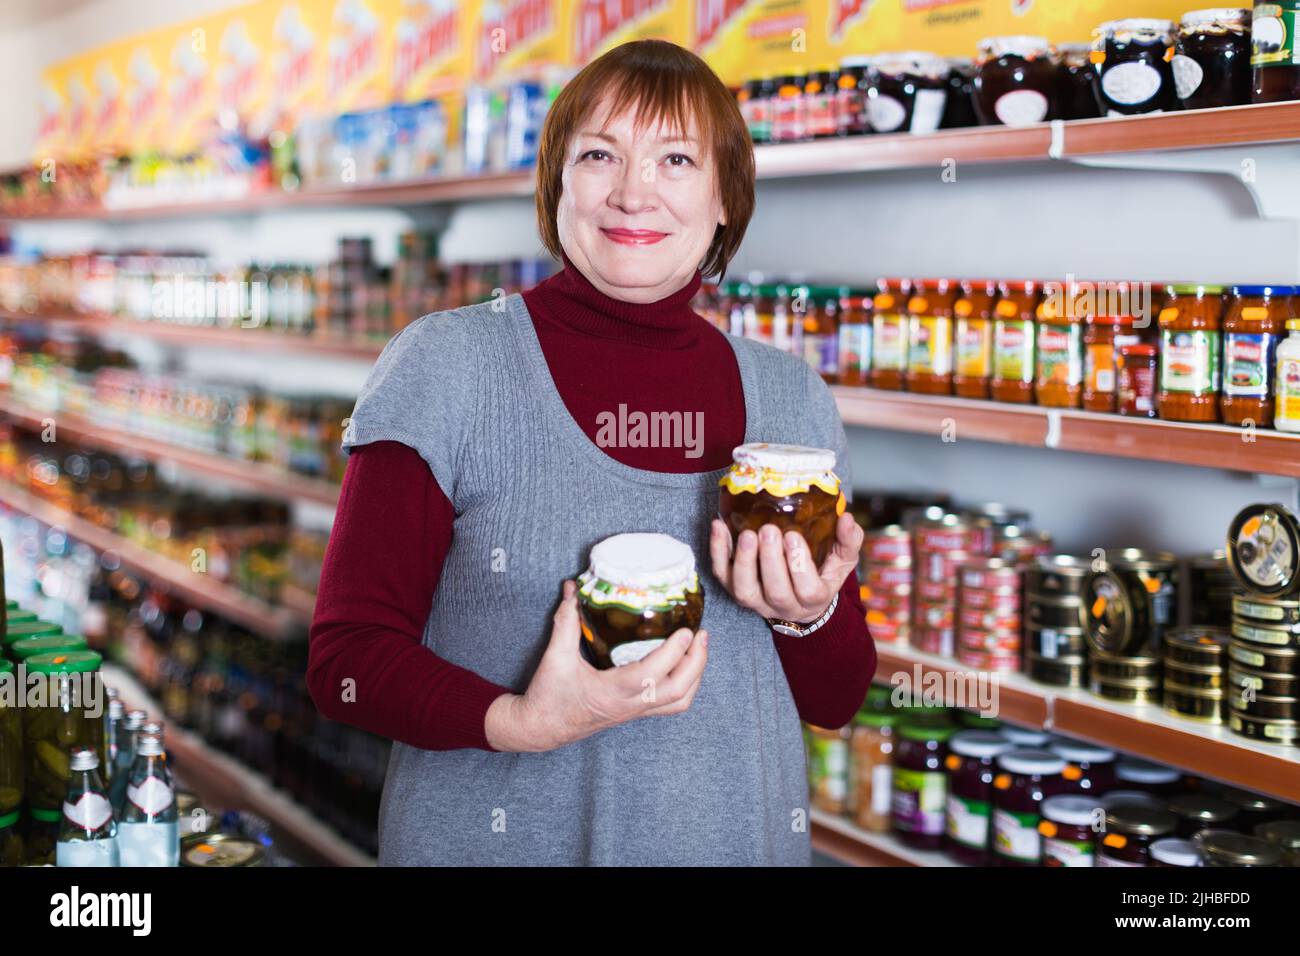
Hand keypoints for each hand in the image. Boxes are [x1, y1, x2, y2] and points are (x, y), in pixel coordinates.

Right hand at [484, 580, 708, 752]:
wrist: (542, 728)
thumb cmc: (548, 696)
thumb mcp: (554, 657)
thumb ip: (566, 621)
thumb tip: (573, 588)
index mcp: (610, 692)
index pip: (651, 675)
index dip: (673, 653)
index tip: (686, 630)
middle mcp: (628, 705)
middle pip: (677, 691)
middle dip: (696, 662)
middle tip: (701, 633)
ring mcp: (634, 712)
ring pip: (679, 701)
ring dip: (695, 675)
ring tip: (699, 647)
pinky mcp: (635, 713)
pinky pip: (672, 704)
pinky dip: (686, 685)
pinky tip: (684, 665)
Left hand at [710, 513, 862, 623]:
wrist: (798, 597)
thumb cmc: (822, 573)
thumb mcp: (842, 560)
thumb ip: (848, 541)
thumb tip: (848, 519)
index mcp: (813, 598)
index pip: (807, 590)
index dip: (799, 565)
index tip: (793, 536)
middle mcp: (782, 605)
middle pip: (775, 591)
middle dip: (770, 560)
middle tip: (769, 530)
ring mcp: (756, 600)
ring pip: (744, 590)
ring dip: (743, 561)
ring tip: (747, 534)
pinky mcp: (734, 589)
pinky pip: (721, 575)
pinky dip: (717, 551)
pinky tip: (719, 526)